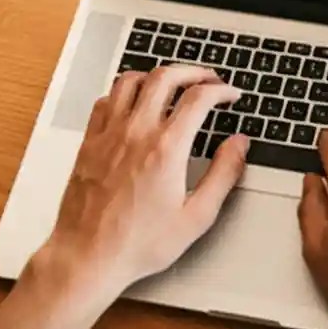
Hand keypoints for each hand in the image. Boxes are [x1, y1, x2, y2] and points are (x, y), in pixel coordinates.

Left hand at [33, 65, 246, 307]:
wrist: (88, 256)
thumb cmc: (138, 243)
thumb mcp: (197, 216)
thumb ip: (224, 174)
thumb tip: (239, 146)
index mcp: (166, 149)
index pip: (199, 98)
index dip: (221, 90)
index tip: (230, 95)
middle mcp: (136, 134)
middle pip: (165, 77)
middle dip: (193, 72)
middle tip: (207, 79)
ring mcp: (109, 135)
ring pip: (131, 81)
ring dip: (157, 74)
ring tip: (173, 81)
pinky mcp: (90, 143)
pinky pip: (106, 100)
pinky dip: (124, 91)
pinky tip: (134, 102)